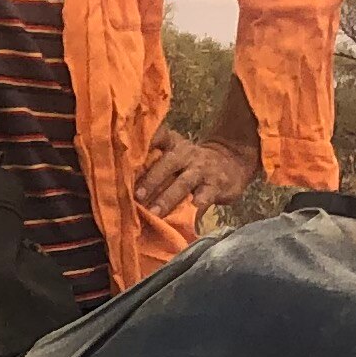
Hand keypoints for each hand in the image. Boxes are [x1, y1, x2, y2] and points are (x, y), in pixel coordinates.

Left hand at [139, 127, 258, 220]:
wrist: (231, 161)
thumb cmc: (191, 163)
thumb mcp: (176, 153)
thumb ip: (154, 162)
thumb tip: (124, 184)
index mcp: (172, 143)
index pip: (157, 136)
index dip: (144, 143)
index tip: (127, 153)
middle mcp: (186, 154)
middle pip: (167, 164)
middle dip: (151, 180)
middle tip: (137, 196)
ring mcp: (202, 170)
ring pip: (183, 184)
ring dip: (167, 199)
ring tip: (154, 212)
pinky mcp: (215, 186)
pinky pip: (203, 199)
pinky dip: (193, 210)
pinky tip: (184, 219)